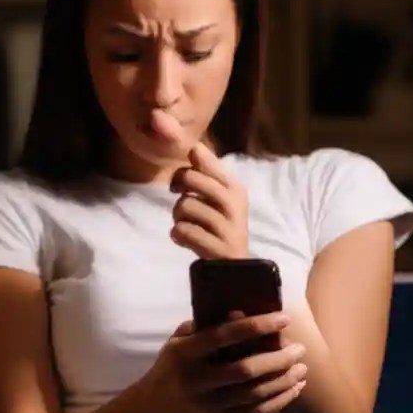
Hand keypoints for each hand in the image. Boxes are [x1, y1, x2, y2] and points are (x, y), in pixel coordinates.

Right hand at [139, 312, 308, 412]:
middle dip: (278, 358)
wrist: (152, 410)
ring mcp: (209, 403)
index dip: (254, 326)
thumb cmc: (170, 368)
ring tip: (302, 367)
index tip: (282, 318)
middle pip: (245, 368)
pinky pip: (255, 412)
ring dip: (283, 380)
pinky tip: (295, 388)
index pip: (222, 336)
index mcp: (185, 353)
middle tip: (299, 348)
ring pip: (254, 392)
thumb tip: (238, 312)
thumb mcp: (176, 343)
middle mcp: (197, 378)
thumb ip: (203, 328)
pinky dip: (279, 400)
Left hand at [169, 139, 249, 258]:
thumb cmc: (220, 225)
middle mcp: (234, 203)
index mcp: (234, 187)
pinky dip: (177, 234)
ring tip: (185, 225)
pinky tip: (184, 239)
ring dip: (177, 216)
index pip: (204, 162)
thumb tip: (194, 146)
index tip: (182, 185)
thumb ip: (206, 171)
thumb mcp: (218, 196)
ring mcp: (228, 227)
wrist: (235, 266)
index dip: (184, 170)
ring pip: (185, 205)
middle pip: (192, 178)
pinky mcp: (218, 248)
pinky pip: (183, 231)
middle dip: (178, 190)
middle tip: (182, 204)